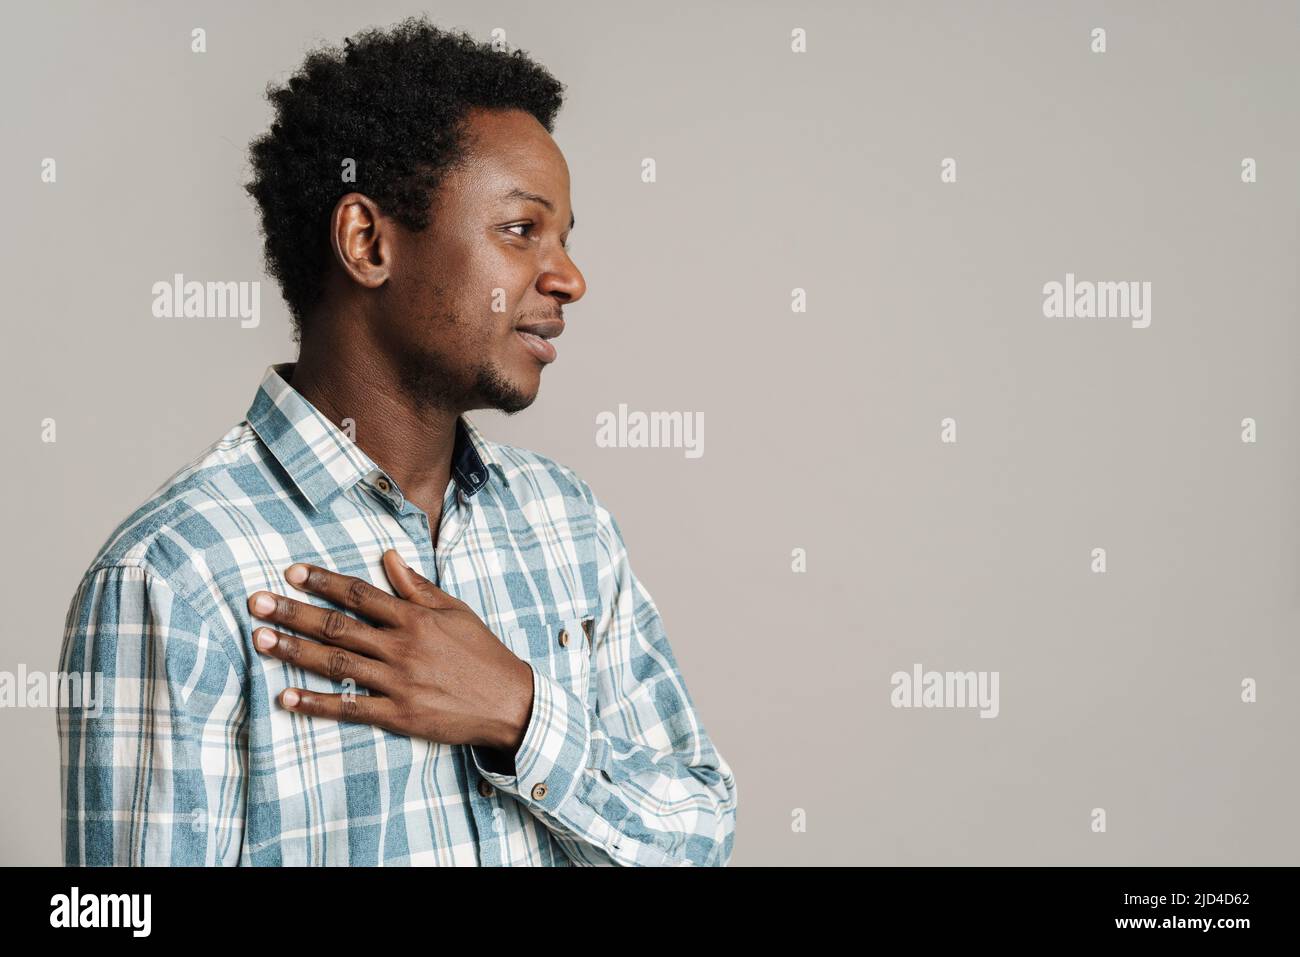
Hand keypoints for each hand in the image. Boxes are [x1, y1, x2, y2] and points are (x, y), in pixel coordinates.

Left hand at [247, 550, 534, 753]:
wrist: (509, 702)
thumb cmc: (482, 654)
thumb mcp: (455, 611)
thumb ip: (416, 586)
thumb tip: (387, 556)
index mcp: (415, 618)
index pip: (360, 594)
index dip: (324, 581)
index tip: (293, 572)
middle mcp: (402, 647)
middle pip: (338, 626)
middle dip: (294, 613)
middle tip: (257, 603)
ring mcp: (398, 682)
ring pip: (337, 663)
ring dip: (296, 652)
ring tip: (262, 641)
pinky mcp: (398, 714)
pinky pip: (350, 708)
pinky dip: (317, 704)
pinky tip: (287, 698)